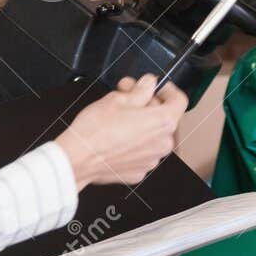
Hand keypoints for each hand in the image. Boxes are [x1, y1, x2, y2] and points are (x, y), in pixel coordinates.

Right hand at [55, 74, 187, 189]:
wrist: (77, 159)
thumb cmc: (95, 130)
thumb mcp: (118, 98)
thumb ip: (140, 90)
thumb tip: (149, 84)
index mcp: (162, 122)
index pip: (179, 100)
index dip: (167, 89)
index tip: (157, 86)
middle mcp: (162, 144)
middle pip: (164, 118)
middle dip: (147, 104)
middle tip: (127, 95)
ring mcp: (151, 161)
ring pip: (152, 136)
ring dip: (141, 124)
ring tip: (118, 117)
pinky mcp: (138, 172)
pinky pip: (141, 152)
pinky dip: (133, 143)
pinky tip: (116, 137)